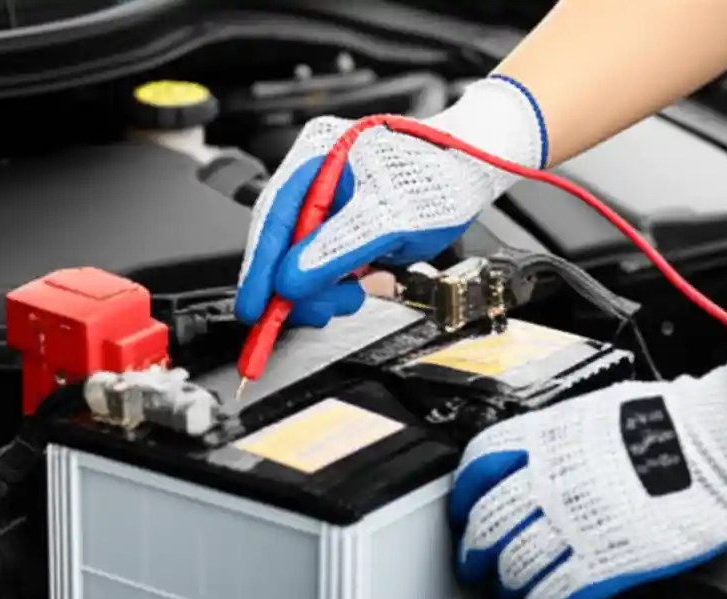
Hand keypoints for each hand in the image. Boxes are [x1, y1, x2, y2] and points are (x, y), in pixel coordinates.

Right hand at [234, 76, 548, 327]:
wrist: (474, 170)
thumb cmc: (441, 178)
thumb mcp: (388, 221)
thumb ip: (334, 253)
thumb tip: (289, 282)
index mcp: (315, 156)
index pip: (272, 220)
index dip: (259, 270)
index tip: (252, 310)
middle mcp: (314, 175)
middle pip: (280, 242)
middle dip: (295, 285)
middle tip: (309, 314)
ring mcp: (327, 199)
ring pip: (300, 257)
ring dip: (319, 288)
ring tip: (348, 298)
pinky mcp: (342, 221)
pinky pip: (322, 260)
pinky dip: (334, 282)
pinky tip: (354, 287)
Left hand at [448, 349, 726, 598]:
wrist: (721, 441)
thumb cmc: (675, 419)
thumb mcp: (599, 412)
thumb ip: (566, 436)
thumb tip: (552, 448)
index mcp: (547, 438)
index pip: (481, 465)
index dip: (465, 493)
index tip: (463, 507)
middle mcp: (551, 481)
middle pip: (488, 522)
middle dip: (473, 548)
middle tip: (472, 561)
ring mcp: (575, 523)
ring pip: (516, 563)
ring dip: (505, 584)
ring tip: (505, 594)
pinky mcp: (607, 560)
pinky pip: (557, 593)